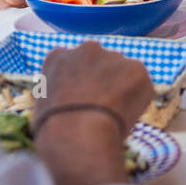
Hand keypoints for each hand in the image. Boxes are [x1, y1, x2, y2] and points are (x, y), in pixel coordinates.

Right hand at [33, 41, 155, 184]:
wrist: (78, 135)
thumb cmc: (55, 131)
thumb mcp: (43, 107)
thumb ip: (59, 95)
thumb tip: (70, 103)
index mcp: (59, 57)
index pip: (72, 65)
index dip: (80, 84)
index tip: (83, 101)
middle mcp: (86, 49)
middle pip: (101, 63)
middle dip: (104, 81)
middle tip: (104, 108)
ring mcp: (113, 57)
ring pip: (123, 73)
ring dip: (123, 89)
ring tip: (115, 116)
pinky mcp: (136, 69)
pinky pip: (142, 85)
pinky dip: (140, 100)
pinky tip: (128, 116)